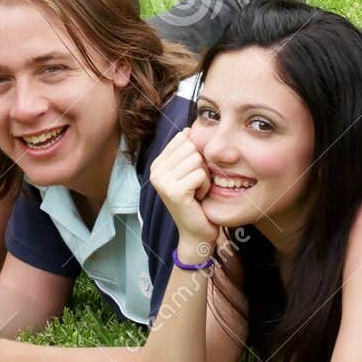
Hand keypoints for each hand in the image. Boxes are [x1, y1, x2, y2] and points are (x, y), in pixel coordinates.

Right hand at [149, 129, 218, 254]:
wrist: (196, 232)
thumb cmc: (196, 201)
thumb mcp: (188, 172)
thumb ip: (186, 151)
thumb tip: (188, 129)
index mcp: (157, 164)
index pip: (183, 138)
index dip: (195, 154)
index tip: (191, 173)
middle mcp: (155, 171)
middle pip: (191, 147)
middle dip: (201, 164)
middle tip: (196, 184)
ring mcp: (162, 181)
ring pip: (197, 159)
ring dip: (204, 176)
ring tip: (196, 190)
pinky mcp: (173, 191)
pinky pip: (200, 174)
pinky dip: (205, 186)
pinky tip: (198, 197)